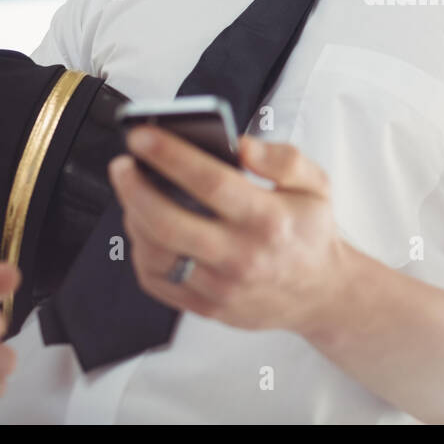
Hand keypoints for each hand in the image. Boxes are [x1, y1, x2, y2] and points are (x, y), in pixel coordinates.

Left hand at [111, 128, 346, 335]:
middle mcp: (242, 256)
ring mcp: (221, 288)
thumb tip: (241, 145)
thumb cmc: (311, 232)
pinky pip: (156, 281)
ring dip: (133, 218)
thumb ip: (283, 158)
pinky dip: (140, 251)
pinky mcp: (207, 308)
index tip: (142, 136)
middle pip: (168, 222)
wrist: (321, 293)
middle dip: (134, 189)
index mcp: (268, 219)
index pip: (210, 182)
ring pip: (156, 253)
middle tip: (122, 165)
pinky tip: (143, 228)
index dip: (170, 155)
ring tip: (133, 193)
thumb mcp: (315, 184)